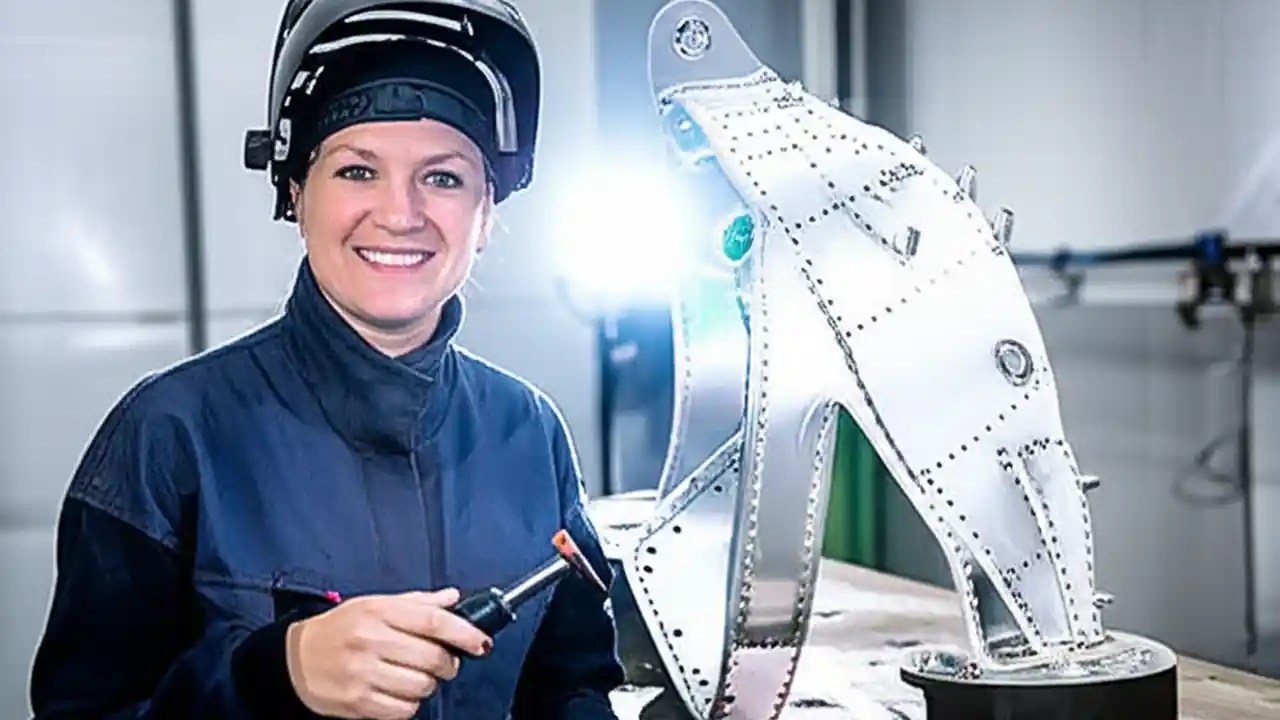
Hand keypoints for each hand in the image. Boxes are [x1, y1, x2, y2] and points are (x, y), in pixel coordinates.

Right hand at [285, 588, 491, 719]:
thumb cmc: (340, 629)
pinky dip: (410, 704)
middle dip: (448, 663)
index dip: (465, 633)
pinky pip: (404, 710)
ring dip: (428, 684)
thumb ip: (417, 603)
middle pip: (433, 657)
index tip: (481, 643)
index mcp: (378, 611)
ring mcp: (363, 673)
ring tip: (414, 676)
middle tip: (443, 661)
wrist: (294, 660)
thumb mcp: (375, 605)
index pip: (434, 621)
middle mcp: (370, 640)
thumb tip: (453, 598)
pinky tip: (399, 692)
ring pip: (422, 686)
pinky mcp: (357, 702)